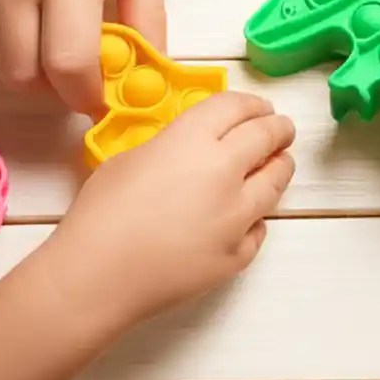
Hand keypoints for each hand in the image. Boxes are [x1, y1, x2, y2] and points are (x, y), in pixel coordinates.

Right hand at [0, 0, 165, 114]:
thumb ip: (147, 13)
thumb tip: (148, 74)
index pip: (68, 67)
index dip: (84, 95)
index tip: (98, 95)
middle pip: (22, 75)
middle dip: (52, 86)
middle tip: (72, 70)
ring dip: (19, 63)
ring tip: (44, 34)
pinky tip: (13, 12)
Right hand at [41, 92, 295, 325]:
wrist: (98, 276)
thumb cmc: (101, 214)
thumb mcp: (128, 158)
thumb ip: (169, 148)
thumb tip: (189, 154)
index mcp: (193, 139)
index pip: (237, 107)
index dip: (253, 104)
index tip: (261, 107)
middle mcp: (225, 172)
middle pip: (266, 138)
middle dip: (279, 130)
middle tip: (282, 130)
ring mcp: (236, 217)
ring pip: (275, 184)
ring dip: (280, 168)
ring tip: (279, 164)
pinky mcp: (237, 255)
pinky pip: (258, 229)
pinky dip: (255, 219)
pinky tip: (249, 218)